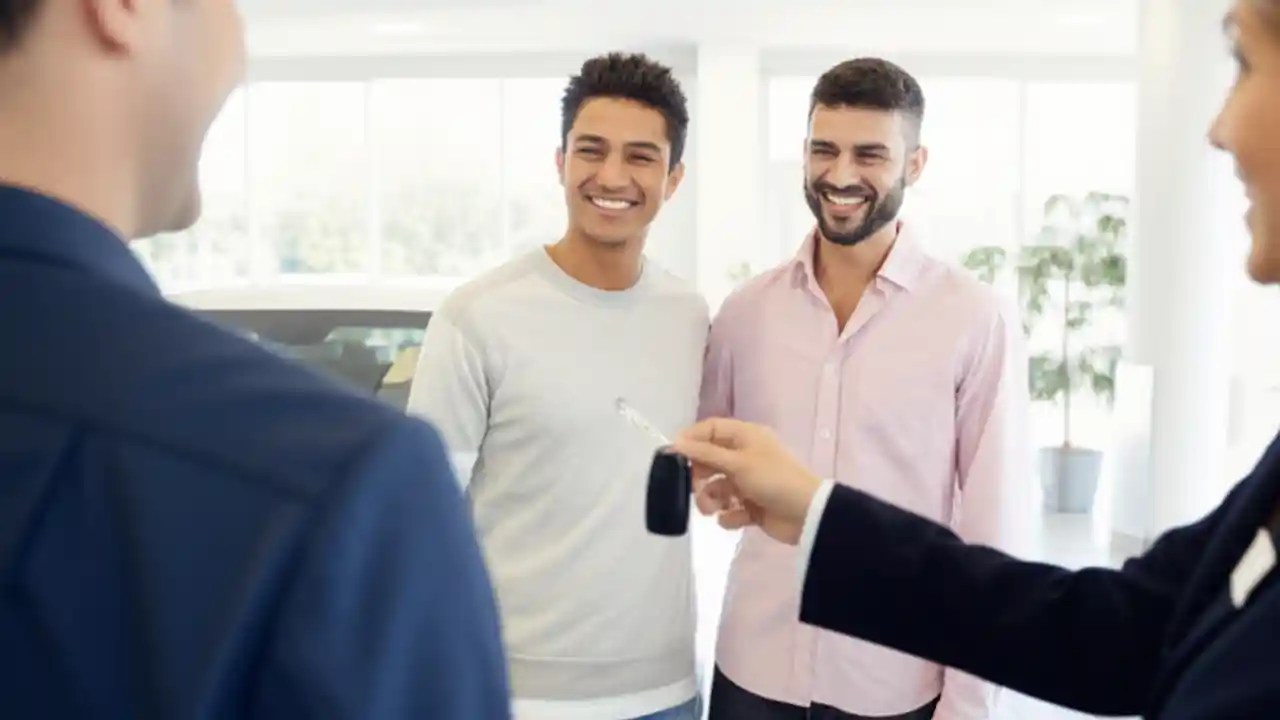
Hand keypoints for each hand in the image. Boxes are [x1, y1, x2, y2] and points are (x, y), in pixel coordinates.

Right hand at [672, 418, 821, 544]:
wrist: (807, 514)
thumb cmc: (773, 479)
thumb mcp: (737, 463)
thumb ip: (705, 453)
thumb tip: (676, 442)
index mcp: (746, 437)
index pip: (710, 429)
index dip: (691, 440)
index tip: (673, 455)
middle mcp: (745, 456)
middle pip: (710, 460)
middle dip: (699, 476)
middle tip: (693, 489)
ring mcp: (749, 482)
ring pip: (717, 487)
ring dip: (711, 500)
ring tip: (713, 510)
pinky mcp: (752, 506)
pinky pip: (730, 509)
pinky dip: (729, 515)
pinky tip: (736, 518)